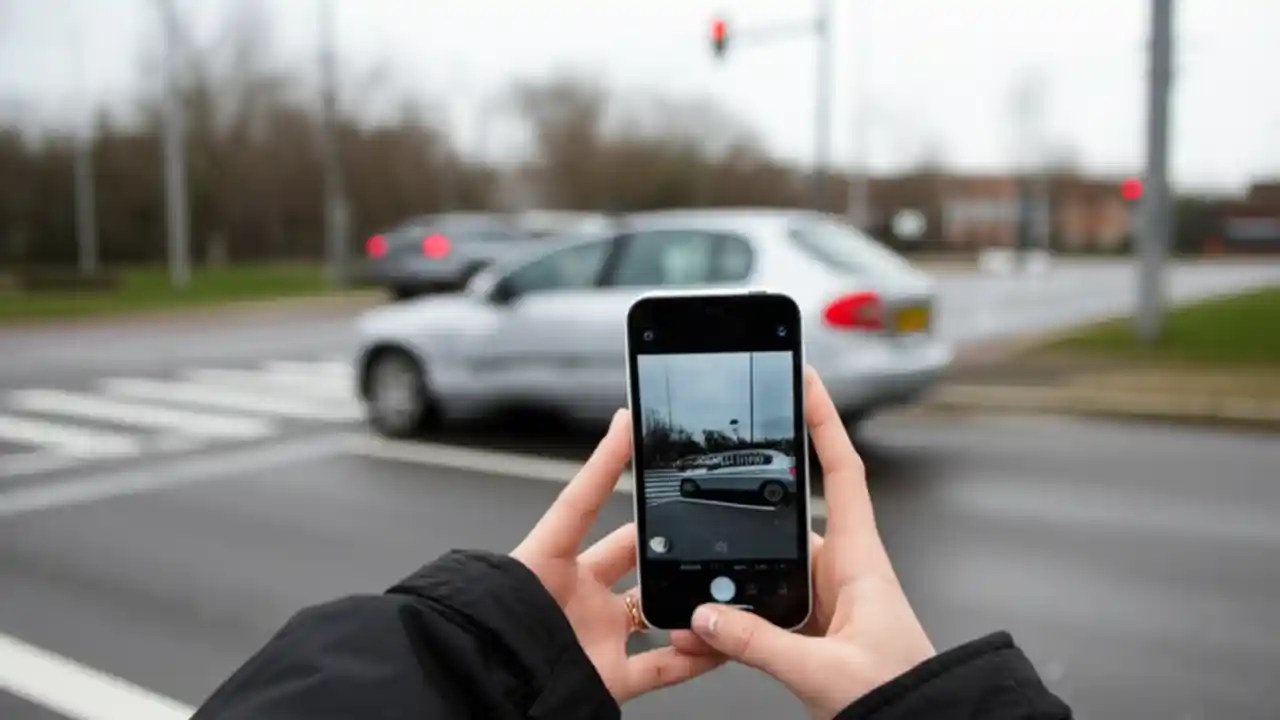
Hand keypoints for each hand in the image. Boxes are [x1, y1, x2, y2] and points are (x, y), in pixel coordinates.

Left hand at [511, 409, 723, 702]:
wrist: (487, 681)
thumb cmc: (497, 616)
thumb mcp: (541, 549)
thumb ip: (580, 498)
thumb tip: (613, 429)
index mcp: (552, 563)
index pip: (585, 505)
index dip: (608, 467)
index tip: (636, 436)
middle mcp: (577, 598)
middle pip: (633, 560)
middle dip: (666, 543)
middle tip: (699, 527)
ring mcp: (596, 637)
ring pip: (655, 613)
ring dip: (686, 602)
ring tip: (716, 586)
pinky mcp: (609, 677)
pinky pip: (661, 668)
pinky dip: (693, 658)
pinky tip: (719, 642)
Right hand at [688, 368, 934, 718]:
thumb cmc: (903, 694)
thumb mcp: (824, 670)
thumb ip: (760, 644)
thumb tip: (707, 618)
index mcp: (860, 560)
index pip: (842, 472)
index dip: (824, 421)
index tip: (804, 378)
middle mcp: (841, 572)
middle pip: (781, 526)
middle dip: (738, 525)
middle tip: (699, 519)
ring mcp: (824, 600)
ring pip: (764, 574)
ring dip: (730, 589)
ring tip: (695, 608)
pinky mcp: (810, 629)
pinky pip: (763, 612)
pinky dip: (734, 624)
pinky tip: (708, 637)